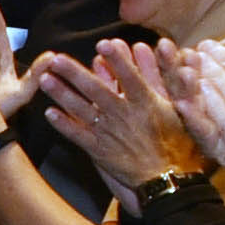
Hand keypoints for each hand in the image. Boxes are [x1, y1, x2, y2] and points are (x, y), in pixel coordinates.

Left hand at [33, 41, 201, 189]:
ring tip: (44, 80)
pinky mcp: (100, 151)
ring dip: (62, 94)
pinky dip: (63, 125)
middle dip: (75, 73)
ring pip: (82, 110)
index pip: (130, 77)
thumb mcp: (180, 112)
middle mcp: (124, 116)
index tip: (103, 43)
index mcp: (146, 104)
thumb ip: (170, 86)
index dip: (117, 60)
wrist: (167, 180)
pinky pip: (78, 136)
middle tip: (56, 59)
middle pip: (96, 90)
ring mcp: (110, 133)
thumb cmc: (178, 145)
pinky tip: (49, 113)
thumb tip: (171, 64)